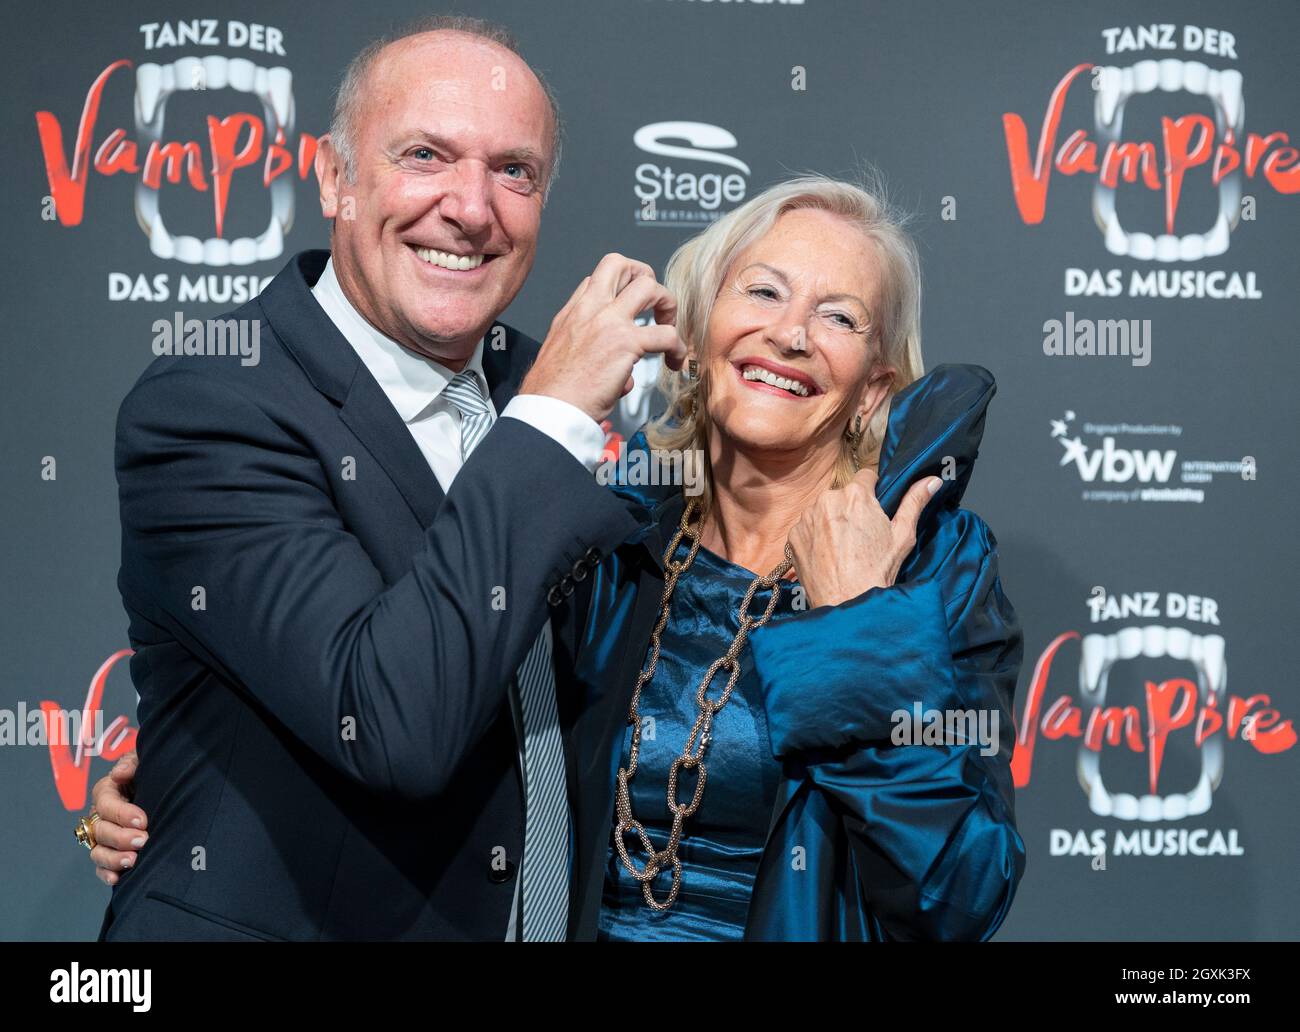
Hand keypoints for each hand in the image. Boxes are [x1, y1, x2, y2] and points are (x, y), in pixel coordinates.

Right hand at [88, 751, 147, 886]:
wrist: (170, 789)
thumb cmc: (156, 772)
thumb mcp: (145, 759)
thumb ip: (132, 761)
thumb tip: (119, 774)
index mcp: (108, 791)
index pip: (106, 803)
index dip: (121, 813)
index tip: (142, 820)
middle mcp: (102, 815)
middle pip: (101, 830)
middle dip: (121, 837)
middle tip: (143, 840)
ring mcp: (105, 837)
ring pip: (98, 851)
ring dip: (113, 858)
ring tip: (132, 860)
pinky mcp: (111, 853)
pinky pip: (101, 867)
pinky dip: (107, 874)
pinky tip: (117, 878)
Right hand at [520, 253, 685, 423]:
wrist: (549, 410)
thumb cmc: (554, 395)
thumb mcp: (561, 360)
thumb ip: (590, 356)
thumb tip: (621, 373)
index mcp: (572, 314)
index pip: (597, 280)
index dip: (619, 288)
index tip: (630, 309)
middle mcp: (589, 310)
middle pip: (619, 264)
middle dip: (644, 276)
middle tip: (654, 303)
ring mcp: (608, 322)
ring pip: (649, 287)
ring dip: (667, 304)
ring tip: (670, 328)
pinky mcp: (626, 342)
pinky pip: (666, 334)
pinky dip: (677, 347)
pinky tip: (674, 361)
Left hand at [788, 470, 941, 608]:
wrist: (848, 602)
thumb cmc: (878, 570)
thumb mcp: (902, 535)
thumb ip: (915, 501)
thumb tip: (932, 480)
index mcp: (856, 495)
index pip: (866, 475)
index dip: (873, 491)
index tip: (874, 509)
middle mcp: (827, 499)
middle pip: (843, 494)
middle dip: (851, 508)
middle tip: (861, 535)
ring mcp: (807, 517)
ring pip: (824, 510)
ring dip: (832, 521)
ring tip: (843, 547)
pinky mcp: (794, 534)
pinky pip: (807, 527)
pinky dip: (816, 536)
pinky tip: (828, 554)